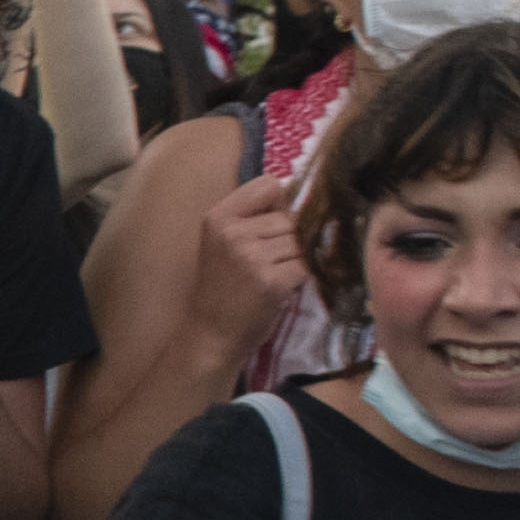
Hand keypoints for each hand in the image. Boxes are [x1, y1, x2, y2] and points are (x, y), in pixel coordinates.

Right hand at [186, 167, 308, 356]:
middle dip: (292, 237)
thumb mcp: (225, 243)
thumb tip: (306, 199)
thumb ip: (254, 218)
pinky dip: (305, 275)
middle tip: (276, 261)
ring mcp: (252, 257)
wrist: (212, 334)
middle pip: (289, 217)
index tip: (274, 226)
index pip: (268, 185)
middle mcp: (233, 232)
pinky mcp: (272, 281)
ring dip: (300, 257)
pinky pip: (307, 265)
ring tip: (281, 274)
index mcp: (219, 217)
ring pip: (302, 241)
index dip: (280, 204)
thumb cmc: (223, 288)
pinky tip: (289, 285)